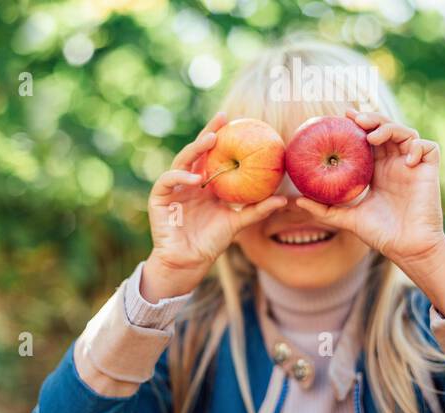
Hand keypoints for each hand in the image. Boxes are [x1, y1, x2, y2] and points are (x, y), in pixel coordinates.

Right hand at [143, 113, 286, 301]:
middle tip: (222, 119)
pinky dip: (179, 176)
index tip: (236, 122)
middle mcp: (188, 182)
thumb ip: (257, 210)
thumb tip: (285, 199)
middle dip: (207, 133)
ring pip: (181, 161)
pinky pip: (167, 180)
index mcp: (205, 184)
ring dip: (194, 149)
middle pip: (196, 152)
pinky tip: (195, 178)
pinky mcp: (159, 198)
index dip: (221, 137)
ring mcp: (173, 189)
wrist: (188, 262)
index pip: (212, 155)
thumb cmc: (211, 242)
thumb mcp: (237, 223)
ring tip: (210, 140)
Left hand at [295, 110, 444, 314]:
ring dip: (391, 128)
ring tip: (372, 137)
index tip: (342, 116)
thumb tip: (295, 200)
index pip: (368, 140)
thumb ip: (323, 209)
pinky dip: (418, 147)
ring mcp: (413, 166)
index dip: (358, 125)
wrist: (407, 248)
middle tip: (355, 120)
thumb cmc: (380, 234)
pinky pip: (429, 148)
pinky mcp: (429, 172)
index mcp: (377, 171)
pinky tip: (405, 160)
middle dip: (373, 119)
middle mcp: (395, 164)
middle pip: (387, 130)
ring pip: (407, 133)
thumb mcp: (346, 219)